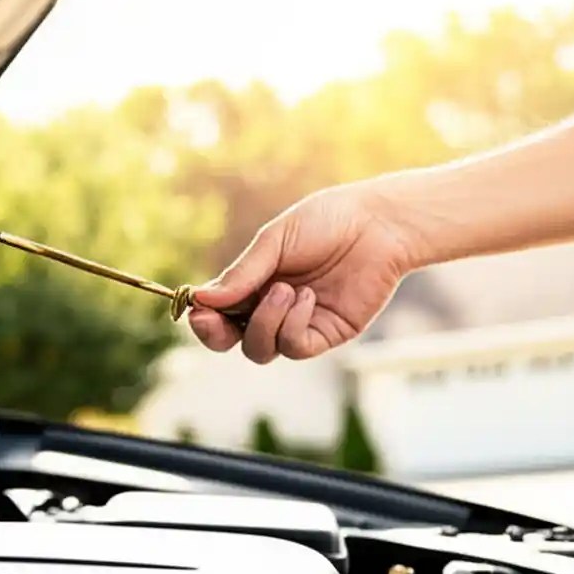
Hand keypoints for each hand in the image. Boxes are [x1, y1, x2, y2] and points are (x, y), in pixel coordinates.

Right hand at [188, 181, 418, 362]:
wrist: (377, 225)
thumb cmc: (325, 222)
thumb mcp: (274, 241)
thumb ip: (242, 273)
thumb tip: (201, 299)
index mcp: (251, 284)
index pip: (216, 312)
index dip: (202, 318)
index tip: (196, 310)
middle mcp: (269, 309)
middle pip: (229, 341)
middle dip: (216, 335)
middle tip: (212, 319)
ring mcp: (296, 324)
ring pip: (259, 350)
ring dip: (265, 322)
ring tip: (288, 289)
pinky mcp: (325, 334)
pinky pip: (295, 347)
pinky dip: (293, 325)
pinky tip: (308, 298)